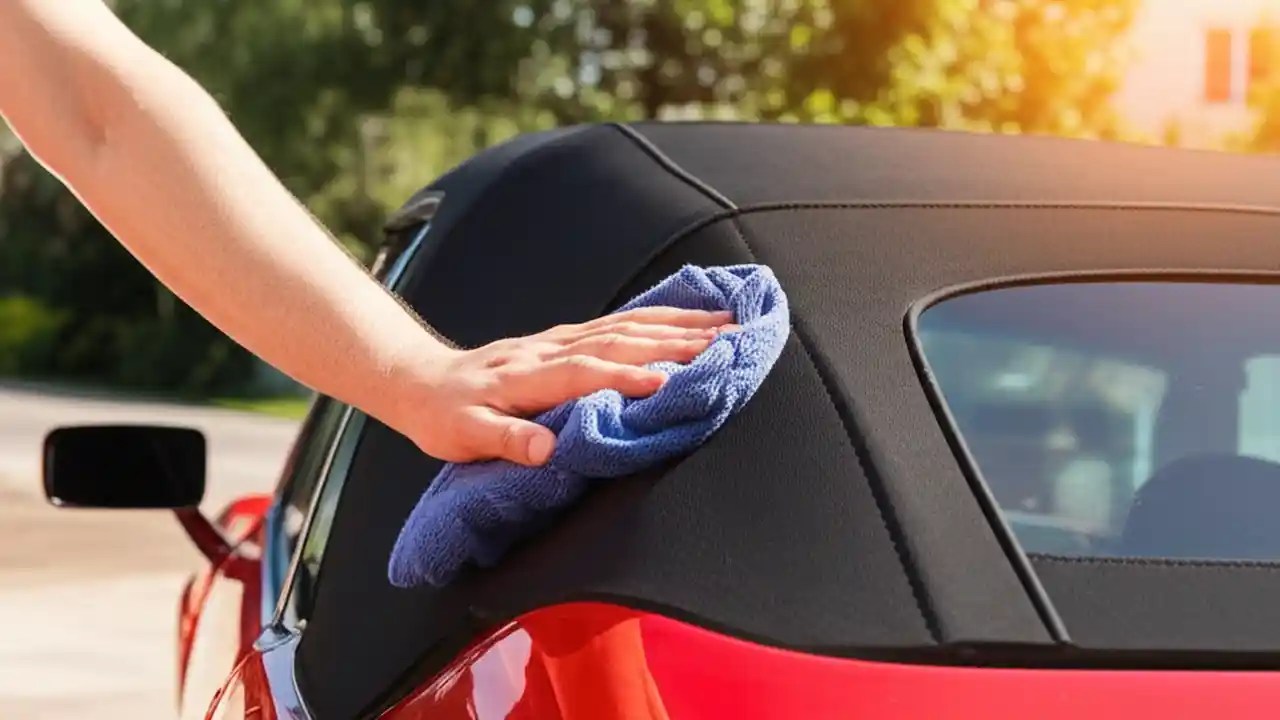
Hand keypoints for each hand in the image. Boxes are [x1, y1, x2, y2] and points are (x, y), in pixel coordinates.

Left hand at [395, 307, 734, 465]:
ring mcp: (559, 338)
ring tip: (724, 321)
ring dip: (675, 322)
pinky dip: (655, 316)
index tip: (668, 384)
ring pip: (625, 324)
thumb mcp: (462, 436)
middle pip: (619, 339)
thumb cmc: (443, 416)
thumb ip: (504, 440)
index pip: (585, 372)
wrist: (420, 379)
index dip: (626, 377)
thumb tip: (545, 450)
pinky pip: (617, 321)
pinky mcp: (564, 337)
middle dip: (673, 339)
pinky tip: (684, 314)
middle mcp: (550, 349)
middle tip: (725, 342)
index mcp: (528, 376)